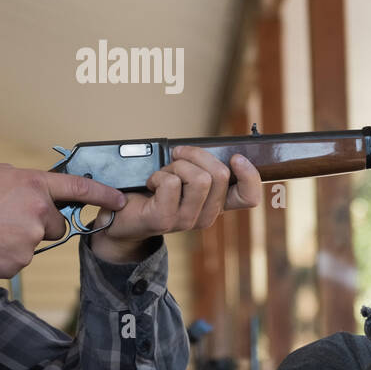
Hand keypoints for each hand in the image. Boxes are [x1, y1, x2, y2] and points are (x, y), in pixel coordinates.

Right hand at [0, 160, 127, 278]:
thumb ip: (9, 174)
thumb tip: (17, 182)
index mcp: (32, 184)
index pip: (77, 187)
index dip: (102, 192)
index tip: (118, 198)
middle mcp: (39, 210)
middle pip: (56, 222)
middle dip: (40, 223)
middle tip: (10, 220)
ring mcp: (33, 237)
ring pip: (37, 240)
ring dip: (22, 238)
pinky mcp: (24, 260)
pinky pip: (22, 257)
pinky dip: (8, 254)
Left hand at [88, 146, 261, 263]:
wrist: (120, 216)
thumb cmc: (153, 191)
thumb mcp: (183, 176)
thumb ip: (202, 166)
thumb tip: (214, 148)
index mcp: (214, 204)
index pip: (248, 197)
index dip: (250, 175)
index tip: (236, 157)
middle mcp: (205, 215)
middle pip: (219, 174)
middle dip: (195, 156)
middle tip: (176, 159)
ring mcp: (186, 221)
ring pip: (199, 178)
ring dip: (176, 166)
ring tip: (162, 175)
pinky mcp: (164, 220)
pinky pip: (172, 183)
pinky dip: (158, 174)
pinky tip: (150, 184)